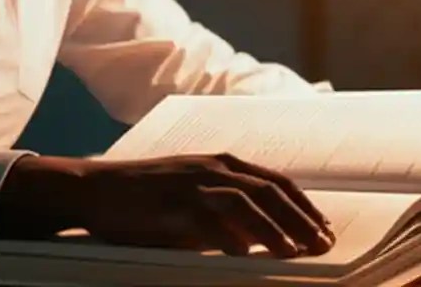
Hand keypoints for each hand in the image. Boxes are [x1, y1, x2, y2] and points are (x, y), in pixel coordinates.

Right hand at [0, 153, 334, 258]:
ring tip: (295, 252)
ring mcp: (191, 184)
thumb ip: (228, 211)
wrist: (96, 189)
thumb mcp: (194, 197)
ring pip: (245, 203)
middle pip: (269, 192)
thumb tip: (263, 237)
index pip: (276, 182)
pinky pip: (207, 220)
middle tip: (323, 244)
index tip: (325, 227)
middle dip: (301, 219)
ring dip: (274, 229)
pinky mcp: (170, 204)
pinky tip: (247, 255)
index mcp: (222, 164)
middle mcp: (212, 169)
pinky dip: (230, 237)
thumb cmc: (147, 198)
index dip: (304, 205)